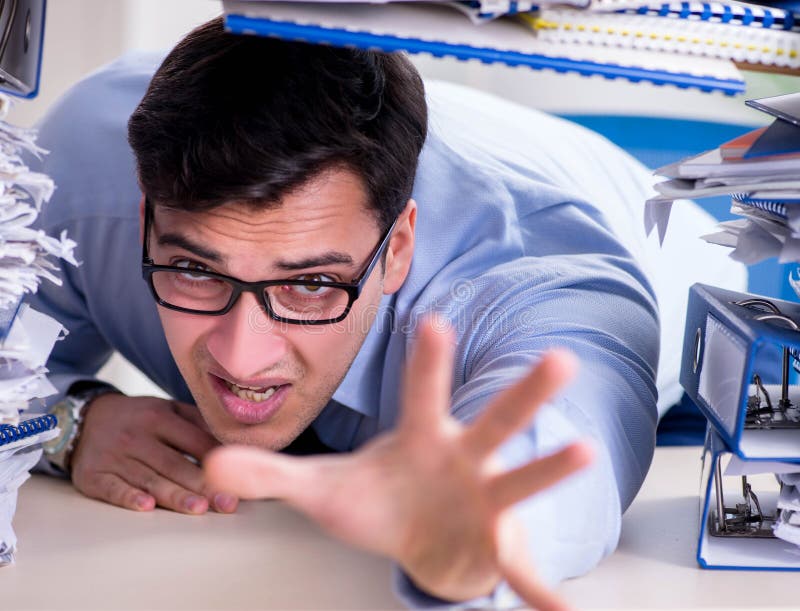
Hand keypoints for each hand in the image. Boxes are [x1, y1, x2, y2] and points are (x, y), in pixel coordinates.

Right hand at [70, 394, 237, 514]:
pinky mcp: (93, 475)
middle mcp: (137, 436)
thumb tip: (233, 443)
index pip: (194, 441)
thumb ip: (197, 422)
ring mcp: (114, 457)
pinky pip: (113, 488)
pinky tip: (147, 506)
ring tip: (198, 508)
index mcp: (159, 417)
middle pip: (174, 464)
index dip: (217, 461)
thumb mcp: (167, 408)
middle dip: (202, 485)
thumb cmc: (139, 418)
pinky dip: (129, 497)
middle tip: (226, 502)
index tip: (238, 478)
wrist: (85, 418)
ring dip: (174, 495)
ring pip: (149, 479)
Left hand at [204, 318, 590, 608]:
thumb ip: (270, 475)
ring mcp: (484, 501)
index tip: (434, 321)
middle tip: (560, 360)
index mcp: (420, 438)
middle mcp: (462, 460)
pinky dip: (539, 590)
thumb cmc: (376, 498)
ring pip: (520, 481)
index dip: (426, 362)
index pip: (421, 395)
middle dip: (524, 394)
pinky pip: (519, 570)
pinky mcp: (494, 545)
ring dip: (549, 470)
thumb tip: (209, 467)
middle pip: (494, 423)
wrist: (415, 536)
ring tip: (583, 452)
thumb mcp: (320, 488)